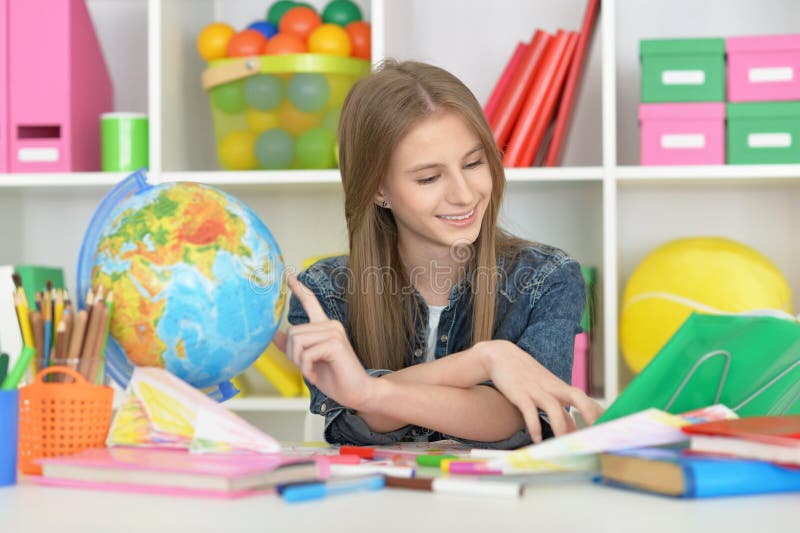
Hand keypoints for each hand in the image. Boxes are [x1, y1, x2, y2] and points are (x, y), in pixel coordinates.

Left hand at [285, 272, 373, 409]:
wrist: (358, 393)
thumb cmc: (335, 378)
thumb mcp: (309, 362)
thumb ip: (294, 347)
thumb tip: (274, 336)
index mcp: (325, 326)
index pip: (310, 301)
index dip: (297, 287)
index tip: (286, 273)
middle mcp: (330, 325)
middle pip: (293, 331)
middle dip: (292, 354)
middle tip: (305, 368)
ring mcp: (334, 332)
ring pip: (297, 341)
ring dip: (299, 362)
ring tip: (311, 371)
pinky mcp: (335, 343)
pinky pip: (306, 353)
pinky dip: (306, 368)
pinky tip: (315, 375)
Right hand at [475, 340, 603, 441]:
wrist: (501, 355)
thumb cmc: (526, 375)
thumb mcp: (545, 390)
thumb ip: (559, 409)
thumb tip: (574, 430)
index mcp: (560, 387)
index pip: (585, 400)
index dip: (598, 414)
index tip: (609, 430)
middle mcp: (552, 387)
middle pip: (577, 396)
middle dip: (589, 413)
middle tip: (597, 434)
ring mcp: (536, 389)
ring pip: (552, 406)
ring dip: (559, 426)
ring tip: (563, 444)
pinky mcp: (519, 393)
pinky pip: (529, 410)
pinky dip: (533, 425)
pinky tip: (536, 439)